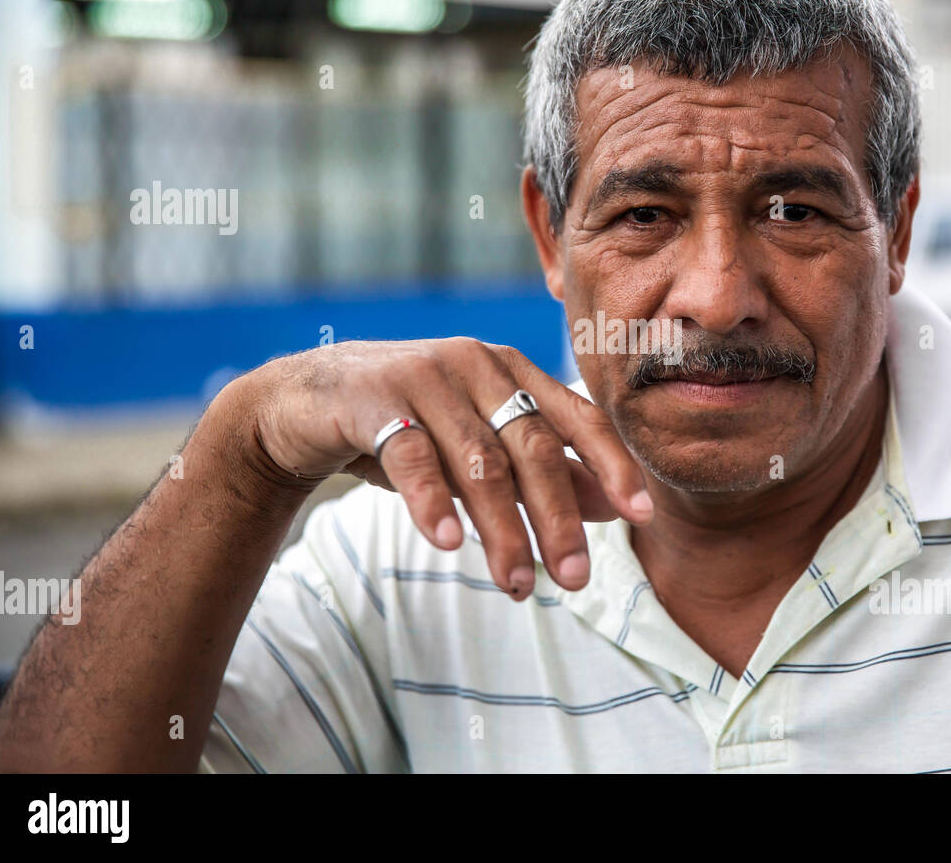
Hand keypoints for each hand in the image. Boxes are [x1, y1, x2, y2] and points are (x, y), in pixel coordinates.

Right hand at [237, 338, 652, 598]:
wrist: (307, 401)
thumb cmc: (411, 425)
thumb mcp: (481, 447)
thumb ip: (545, 470)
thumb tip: (613, 506)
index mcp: (513, 371)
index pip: (577, 419)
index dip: (612, 466)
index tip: (643, 516)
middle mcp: (477, 365)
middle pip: (531, 447)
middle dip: (557, 518)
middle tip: (575, 579)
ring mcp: (424, 377)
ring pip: (477, 460)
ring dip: (500, 530)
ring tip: (516, 585)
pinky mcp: (372, 397)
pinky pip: (409, 455)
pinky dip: (431, 501)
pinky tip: (445, 543)